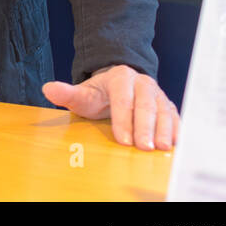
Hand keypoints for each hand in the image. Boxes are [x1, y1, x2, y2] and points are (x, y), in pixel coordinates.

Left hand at [43, 64, 178, 150]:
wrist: (118, 87)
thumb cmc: (99, 94)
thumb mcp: (82, 94)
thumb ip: (66, 93)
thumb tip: (48, 89)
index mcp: (120, 77)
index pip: (122, 98)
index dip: (123, 119)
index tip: (123, 139)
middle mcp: (142, 83)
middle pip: (145, 104)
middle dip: (145, 127)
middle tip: (144, 147)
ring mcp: (158, 94)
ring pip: (163, 110)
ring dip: (164, 129)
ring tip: (161, 148)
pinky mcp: (168, 105)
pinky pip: (175, 116)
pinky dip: (177, 129)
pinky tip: (176, 143)